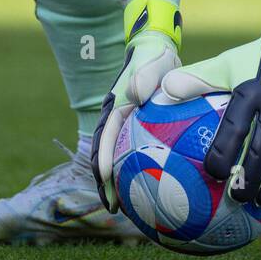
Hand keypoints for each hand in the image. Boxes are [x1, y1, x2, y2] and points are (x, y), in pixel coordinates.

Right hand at [91, 0, 182, 212]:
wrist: (158, 50)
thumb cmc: (155, 56)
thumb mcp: (150, 61)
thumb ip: (143, 76)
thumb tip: (135, 96)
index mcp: (115, 108)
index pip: (105, 139)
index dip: (102, 161)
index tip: (104, 182)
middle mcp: (116, 121)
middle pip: (107, 157)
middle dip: (105, 183)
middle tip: (113, 207)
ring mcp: (127, 128)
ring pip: (121, 160)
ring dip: (121, 184)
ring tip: (129, 210)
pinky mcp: (140, 131)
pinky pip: (139, 156)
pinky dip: (142, 173)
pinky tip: (157, 191)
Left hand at [160, 0, 260, 207]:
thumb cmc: (249, 59)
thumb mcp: (222, 65)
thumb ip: (192, 80)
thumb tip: (161, 93)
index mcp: (250, 93)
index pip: (236, 129)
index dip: (225, 153)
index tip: (214, 173)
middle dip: (250, 176)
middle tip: (236, 198)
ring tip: (259, 202)